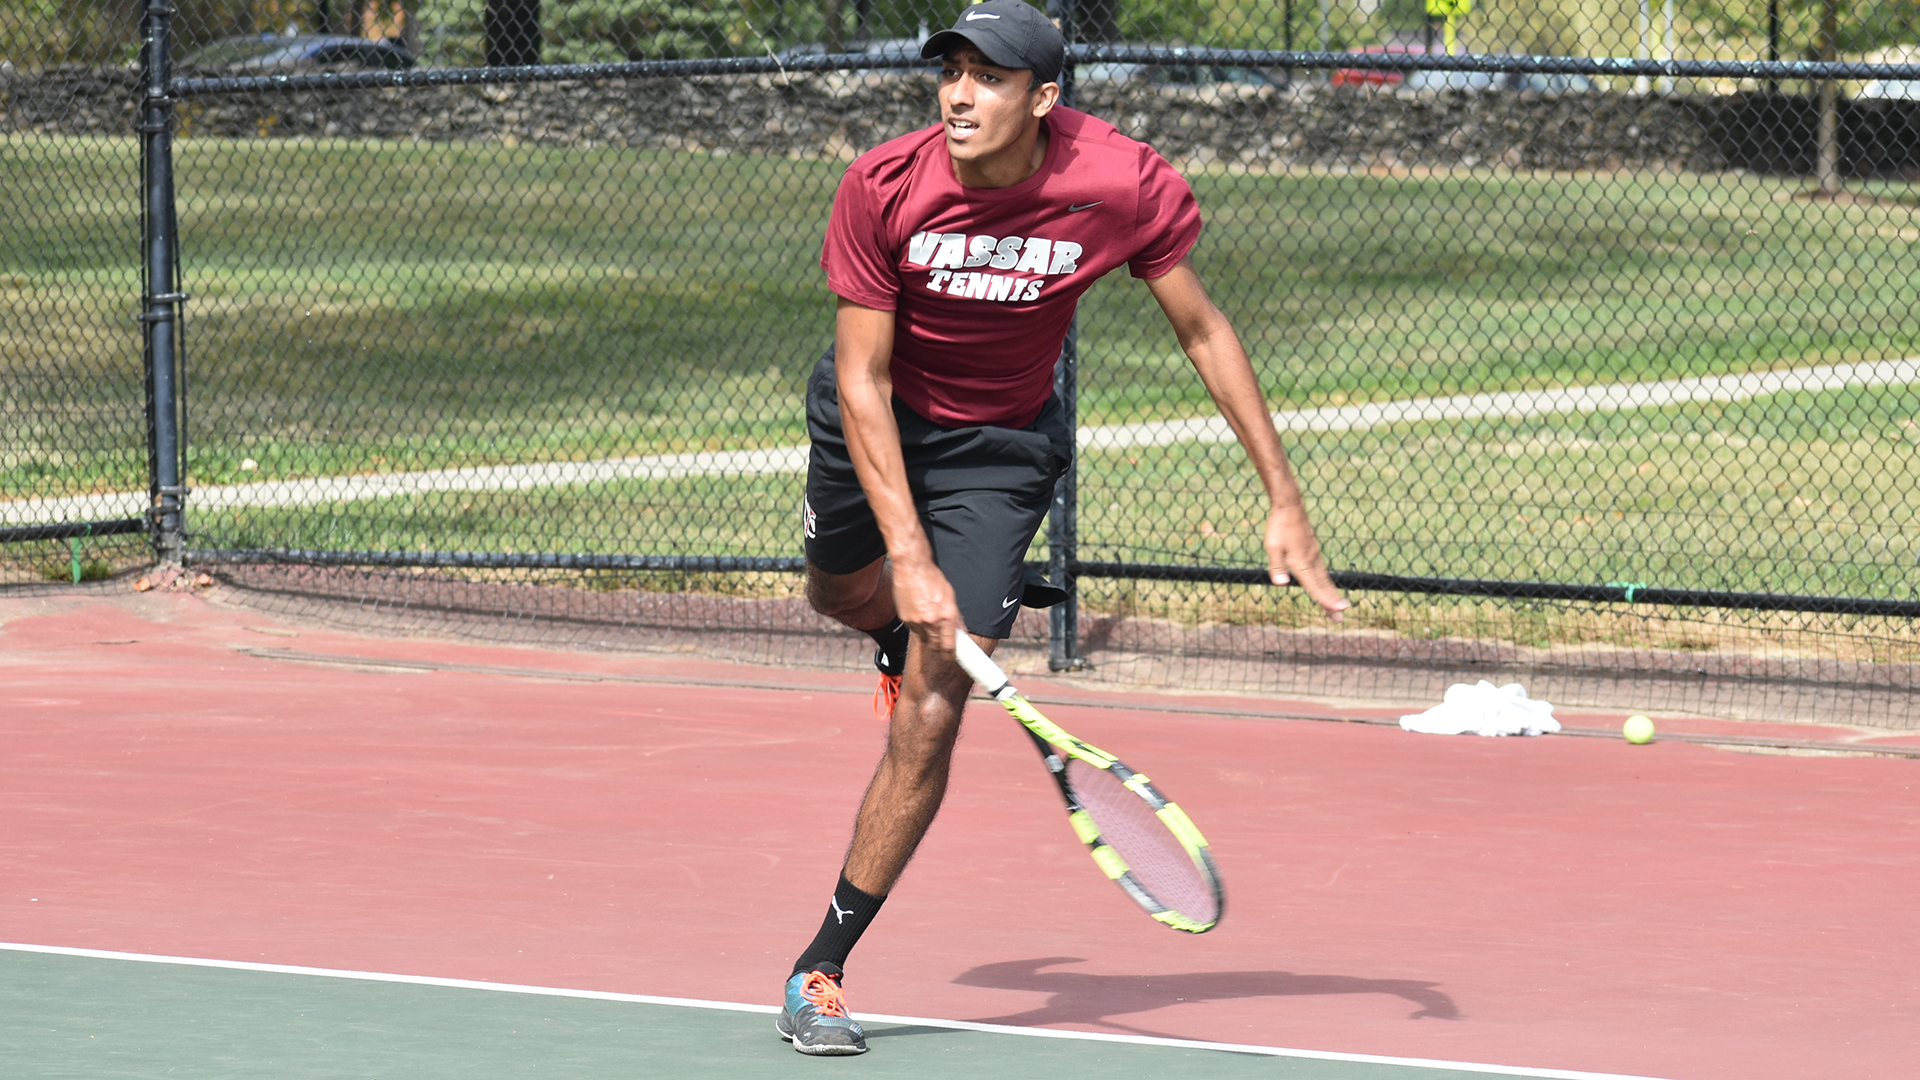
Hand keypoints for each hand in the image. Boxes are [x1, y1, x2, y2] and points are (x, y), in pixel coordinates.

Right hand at [889, 556, 962, 660]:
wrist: (912, 568)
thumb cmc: (932, 578)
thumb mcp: (950, 597)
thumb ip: (956, 617)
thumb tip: (961, 631)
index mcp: (946, 616)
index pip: (949, 646)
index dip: (951, 655)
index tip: (952, 657)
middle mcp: (931, 621)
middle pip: (936, 647)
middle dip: (940, 647)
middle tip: (943, 641)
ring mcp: (917, 621)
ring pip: (924, 640)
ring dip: (929, 636)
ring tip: (931, 622)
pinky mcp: (905, 619)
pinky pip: (914, 630)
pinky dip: (919, 627)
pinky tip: (921, 614)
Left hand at [1266, 502, 1347, 621]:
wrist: (1289, 507)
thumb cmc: (1278, 527)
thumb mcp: (1272, 547)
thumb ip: (1276, 566)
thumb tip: (1280, 584)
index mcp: (1301, 563)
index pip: (1315, 586)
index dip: (1325, 601)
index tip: (1338, 611)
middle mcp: (1311, 561)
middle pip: (1323, 586)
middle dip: (1331, 604)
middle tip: (1340, 619)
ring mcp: (1314, 556)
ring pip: (1325, 579)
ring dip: (1331, 594)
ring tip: (1339, 607)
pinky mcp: (1313, 551)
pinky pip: (1322, 571)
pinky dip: (1327, 583)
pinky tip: (1327, 587)